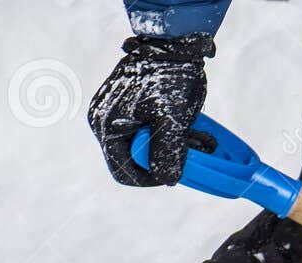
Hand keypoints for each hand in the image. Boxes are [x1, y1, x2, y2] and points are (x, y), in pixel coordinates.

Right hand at [88, 34, 214, 187]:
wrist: (173, 45)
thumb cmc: (169, 76)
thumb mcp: (171, 117)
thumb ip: (167, 150)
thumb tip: (167, 179)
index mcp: (106, 126)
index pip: (124, 172)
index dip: (152, 179)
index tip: (178, 171)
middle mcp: (106, 122)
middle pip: (136, 161)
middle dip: (168, 159)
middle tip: (194, 147)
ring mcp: (118, 114)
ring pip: (147, 148)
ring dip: (174, 147)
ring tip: (196, 133)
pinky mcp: (132, 110)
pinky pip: (151, 133)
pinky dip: (171, 135)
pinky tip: (189, 125)